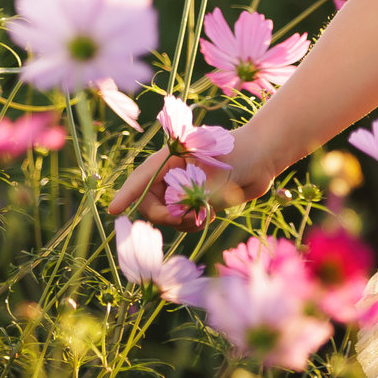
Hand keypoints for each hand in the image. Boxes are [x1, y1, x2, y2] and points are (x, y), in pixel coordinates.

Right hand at [104, 141, 279, 224]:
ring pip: (168, 214)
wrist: (265, 157)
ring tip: (205, 213)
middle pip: (151, 202)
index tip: (113, 211)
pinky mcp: (197, 199)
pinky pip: (184, 220)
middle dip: (164, 215)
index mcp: (172, 157)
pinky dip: (192, 223)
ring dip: (182, 221)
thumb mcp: (214, 175)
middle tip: (185, 218)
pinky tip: (210, 215)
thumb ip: (192, 195)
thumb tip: (175, 213)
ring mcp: (185, 186)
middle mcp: (174, 172)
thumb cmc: (241, 155)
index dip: (126, 195)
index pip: (141, 178)